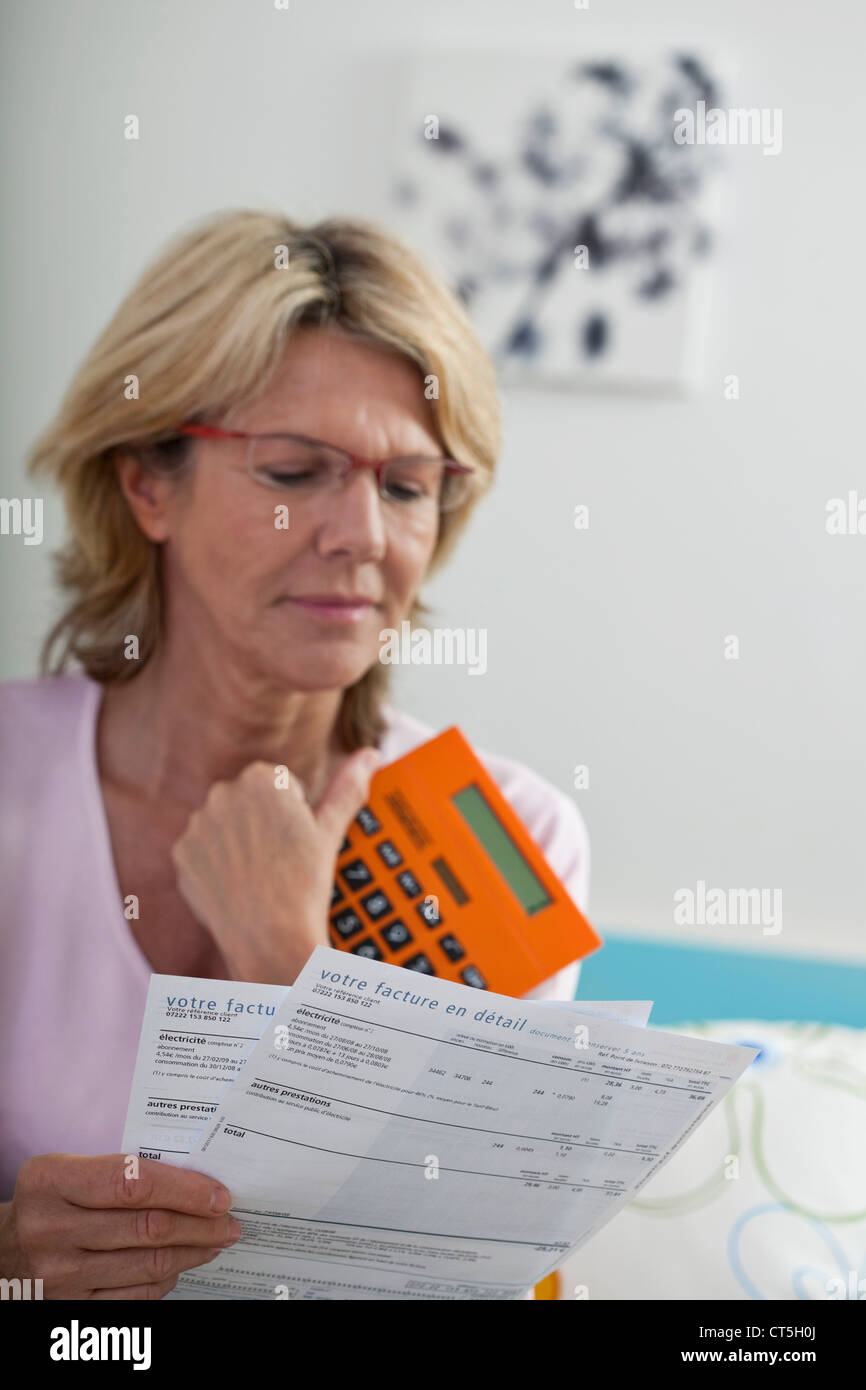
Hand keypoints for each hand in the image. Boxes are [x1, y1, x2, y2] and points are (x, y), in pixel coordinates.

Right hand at [0, 1154, 240, 1299]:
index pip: (133, 1183)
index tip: (219, 1194)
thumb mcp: (68, 1169)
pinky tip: (182, 1264)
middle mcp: (52, 1229)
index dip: (184, 1190)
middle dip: (201, 1224)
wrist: (3, 1250)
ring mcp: (60, 1274)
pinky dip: (166, 1279)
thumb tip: (194, 1181)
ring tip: (216, 1239)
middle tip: (229, 1219)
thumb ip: (121, 1170)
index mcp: (52, 1181)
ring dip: (193, 1252)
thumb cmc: (50, 1200)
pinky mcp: (70, 1306)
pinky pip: (134, 1296)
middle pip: (147, 1227)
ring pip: (148, 1265)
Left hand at [171, 748, 379, 983]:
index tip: (295, 840)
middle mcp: (223, 793)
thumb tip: (370, 754)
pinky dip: (215, 864)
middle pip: (247, 800)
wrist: (269, 937)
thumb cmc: (305, 883)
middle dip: (261, 821)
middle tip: (280, 859)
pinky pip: (201, 851)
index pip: (278, 783)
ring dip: (237, 840)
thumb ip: (347, 786)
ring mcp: (198, 824)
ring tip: (259, 874)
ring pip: (223, 824)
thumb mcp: (330, 831)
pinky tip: (236, 883)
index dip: (292, 812)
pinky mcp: (182, 853)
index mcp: (262, 778)